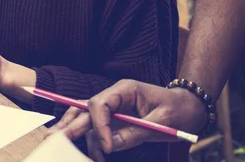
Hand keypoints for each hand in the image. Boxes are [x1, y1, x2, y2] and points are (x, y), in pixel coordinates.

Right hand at [50, 80, 206, 157]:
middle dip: (70, 124)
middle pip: (85, 108)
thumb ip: (136, 132)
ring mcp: (114, 108)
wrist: (191, 107)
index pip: (100, 103)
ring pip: (87, 118)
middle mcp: (114, 97)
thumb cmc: (180, 110)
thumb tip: (112, 145)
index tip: (108, 147)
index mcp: (124, 90)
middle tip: (53, 138)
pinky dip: (92, 141)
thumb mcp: (162, 122)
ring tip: (63, 147)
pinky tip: (91, 154)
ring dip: (78, 134)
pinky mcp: (117, 120)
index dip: (99, 125)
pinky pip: (98, 128)